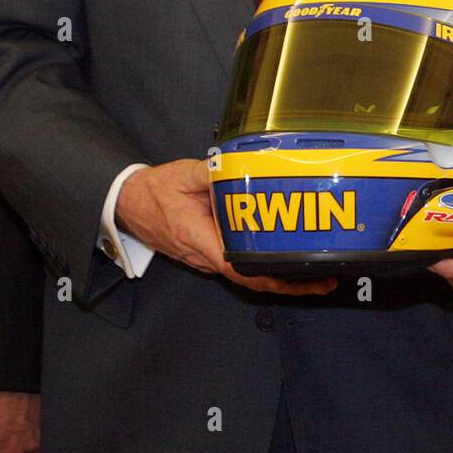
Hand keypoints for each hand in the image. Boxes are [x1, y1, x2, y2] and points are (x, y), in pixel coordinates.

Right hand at [115, 159, 335, 296]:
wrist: (128, 204)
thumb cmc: (155, 191)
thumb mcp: (184, 175)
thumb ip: (214, 172)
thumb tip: (240, 168)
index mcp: (197, 238)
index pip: (236, 265)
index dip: (269, 275)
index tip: (297, 276)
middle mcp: (203, 256)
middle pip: (249, 279)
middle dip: (287, 284)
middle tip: (323, 280)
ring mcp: (205, 260)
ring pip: (245, 276)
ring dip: (278, 279)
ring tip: (314, 276)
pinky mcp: (208, 255)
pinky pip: (238, 267)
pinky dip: (264, 269)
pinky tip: (284, 262)